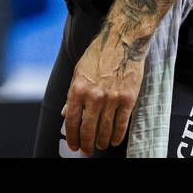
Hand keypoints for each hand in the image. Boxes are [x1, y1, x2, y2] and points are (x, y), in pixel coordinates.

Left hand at [62, 25, 145, 152]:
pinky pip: (121, 124)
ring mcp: (112, 98)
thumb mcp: (78, 71)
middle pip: (88, 130)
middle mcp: (94, 96)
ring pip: (104, 130)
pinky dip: (116, 136)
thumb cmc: (99, 54)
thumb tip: (65, 113)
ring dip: (101, 142)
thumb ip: (71, 94)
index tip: (74, 146)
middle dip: (86, 145)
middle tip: (86, 151)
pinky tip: (113, 140)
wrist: (122, 41)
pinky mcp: (128, 99)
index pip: (71, 121)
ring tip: (99, 145)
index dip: (72, 137)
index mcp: (78, 89)